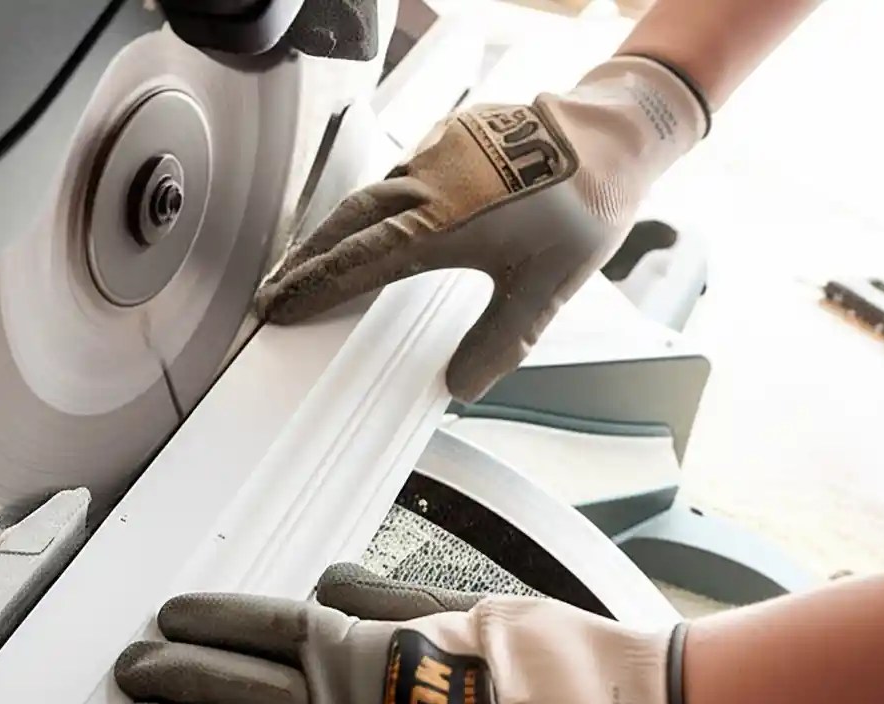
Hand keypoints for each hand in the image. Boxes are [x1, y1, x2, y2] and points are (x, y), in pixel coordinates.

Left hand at [114, 563, 685, 703]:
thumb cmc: (555, 669)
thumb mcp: (467, 606)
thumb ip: (390, 598)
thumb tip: (334, 582)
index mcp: (367, 651)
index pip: (265, 626)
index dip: (212, 619)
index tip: (172, 615)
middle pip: (234, 688)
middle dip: (175, 678)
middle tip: (134, 669)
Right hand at [255, 56, 706, 401]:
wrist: (610, 137)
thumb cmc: (581, 208)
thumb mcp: (547, 288)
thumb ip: (500, 340)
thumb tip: (461, 386)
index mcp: (440, 225)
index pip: (359, 262)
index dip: (315, 288)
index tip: (280, 308)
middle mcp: (426, 185)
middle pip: (344, 225)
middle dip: (305, 261)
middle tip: (274, 291)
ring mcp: (434, 156)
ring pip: (364, 196)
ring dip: (331, 231)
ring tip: (308, 261)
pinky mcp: (446, 139)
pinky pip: (391, 173)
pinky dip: (368, 203)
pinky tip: (369, 219)